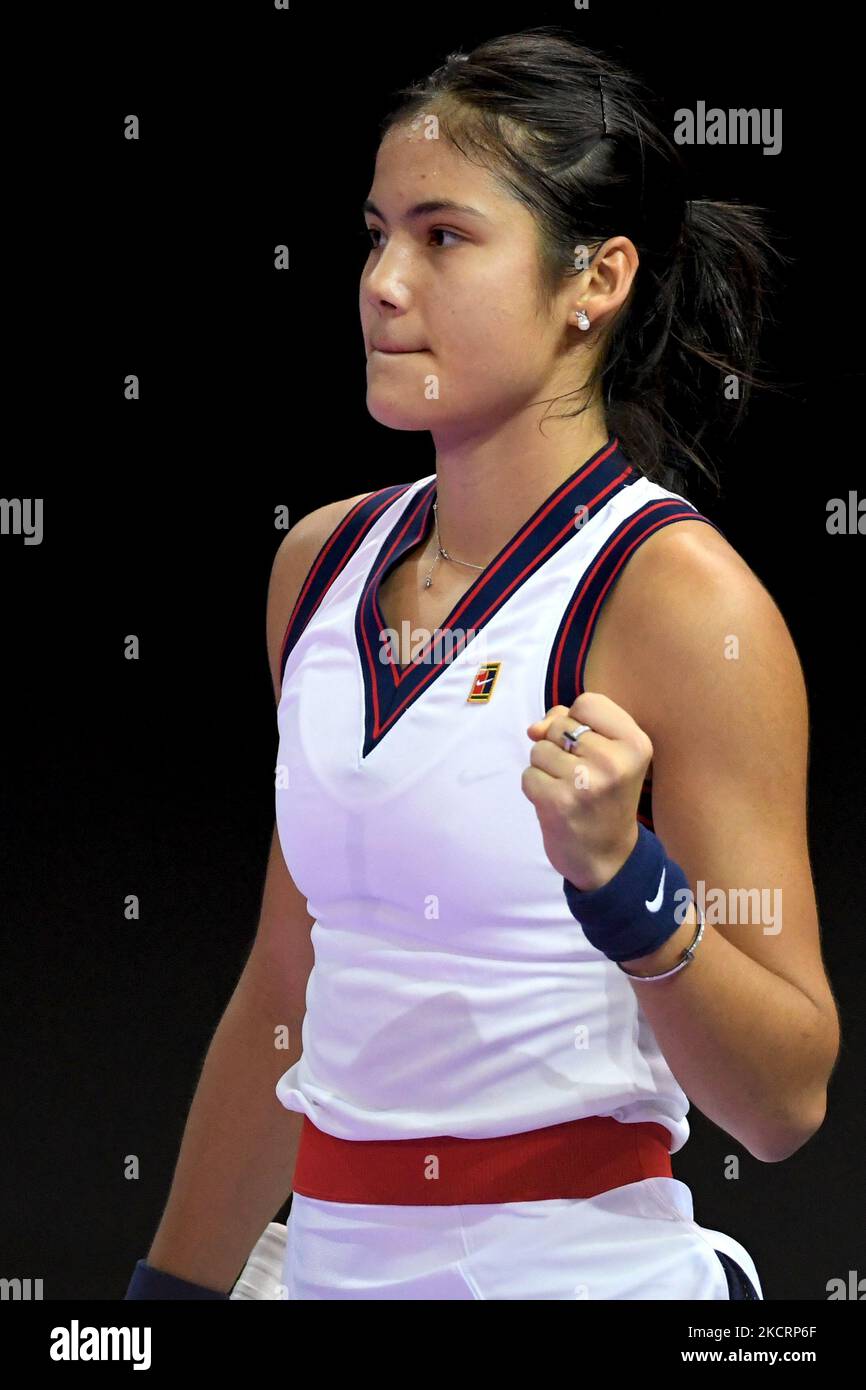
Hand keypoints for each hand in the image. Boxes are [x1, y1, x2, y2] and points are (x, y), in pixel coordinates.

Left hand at [521, 692, 652, 891]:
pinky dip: (535, 788)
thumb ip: (571, 724)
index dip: (577, 721)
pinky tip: (556, 804)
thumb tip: (535, 728)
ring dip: (545, 769)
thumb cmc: (604, 798)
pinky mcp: (559, 802)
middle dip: (559, 747)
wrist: (607, 857)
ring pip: (539, 749)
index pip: (587, 702)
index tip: (590, 747)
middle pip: (559, 725)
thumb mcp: (607, 754)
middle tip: (581, 777)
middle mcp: (614, 761)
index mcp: (635, 743)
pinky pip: (528, 775)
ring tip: (568, 790)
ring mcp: (586, 782)